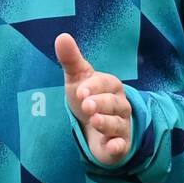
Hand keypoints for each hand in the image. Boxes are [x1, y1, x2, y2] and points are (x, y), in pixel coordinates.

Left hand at [55, 32, 132, 166]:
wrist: (92, 126)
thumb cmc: (87, 98)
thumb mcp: (77, 79)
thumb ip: (71, 59)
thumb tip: (61, 36)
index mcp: (111, 86)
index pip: (106, 83)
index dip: (94, 87)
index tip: (80, 91)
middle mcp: (120, 105)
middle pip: (114, 103)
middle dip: (101, 104)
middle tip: (86, 105)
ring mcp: (121, 125)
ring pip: (117, 124)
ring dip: (106, 123)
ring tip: (94, 121)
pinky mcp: (119, 145)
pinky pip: (122, 145)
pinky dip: (118, 146)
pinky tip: (113, 146)